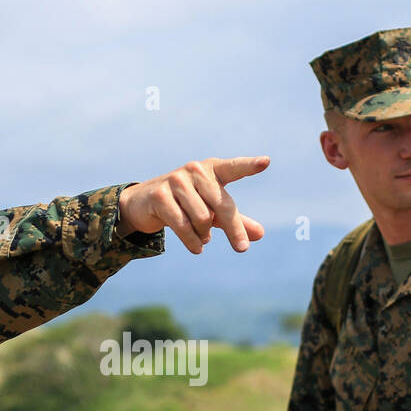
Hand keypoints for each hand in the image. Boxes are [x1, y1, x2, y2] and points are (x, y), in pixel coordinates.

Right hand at [117, 156, 268, 253]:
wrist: (144, 204)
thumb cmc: (186, 204)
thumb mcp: (212, 211)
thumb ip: (235, 220)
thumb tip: (260, 235)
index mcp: (211, 169)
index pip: (234, 168)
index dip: (249, 166)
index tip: (266, 162)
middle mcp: (195, 170)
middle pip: (221, 205)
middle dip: (233, 230)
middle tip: (242, 249)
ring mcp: (176, 181)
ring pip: (202, 218)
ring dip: (205, 236)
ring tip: (204, 239)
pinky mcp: (160, 196)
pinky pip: (183, 226)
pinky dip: (193, 242)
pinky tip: (197, 247)